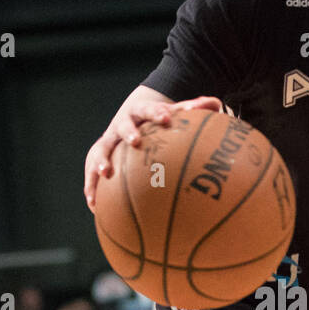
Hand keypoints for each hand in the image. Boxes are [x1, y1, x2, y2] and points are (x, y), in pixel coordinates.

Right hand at [84, 87, 222, 211]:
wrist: (130, 118)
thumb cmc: (157, 120)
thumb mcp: (173, 112)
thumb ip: (193, 108)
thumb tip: (216, 104)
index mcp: (141, 112)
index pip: (149, 109)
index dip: (157, 113)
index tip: (166, 119)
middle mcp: (121, 124)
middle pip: (123, 126)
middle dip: (129, 133)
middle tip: (136, 142)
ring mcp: (108, 141)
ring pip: (100, 149)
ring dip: (100, 160)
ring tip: (104, 173)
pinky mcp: (99, 157)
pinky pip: (92, 172)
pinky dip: (91, 187)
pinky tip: (93, 205)